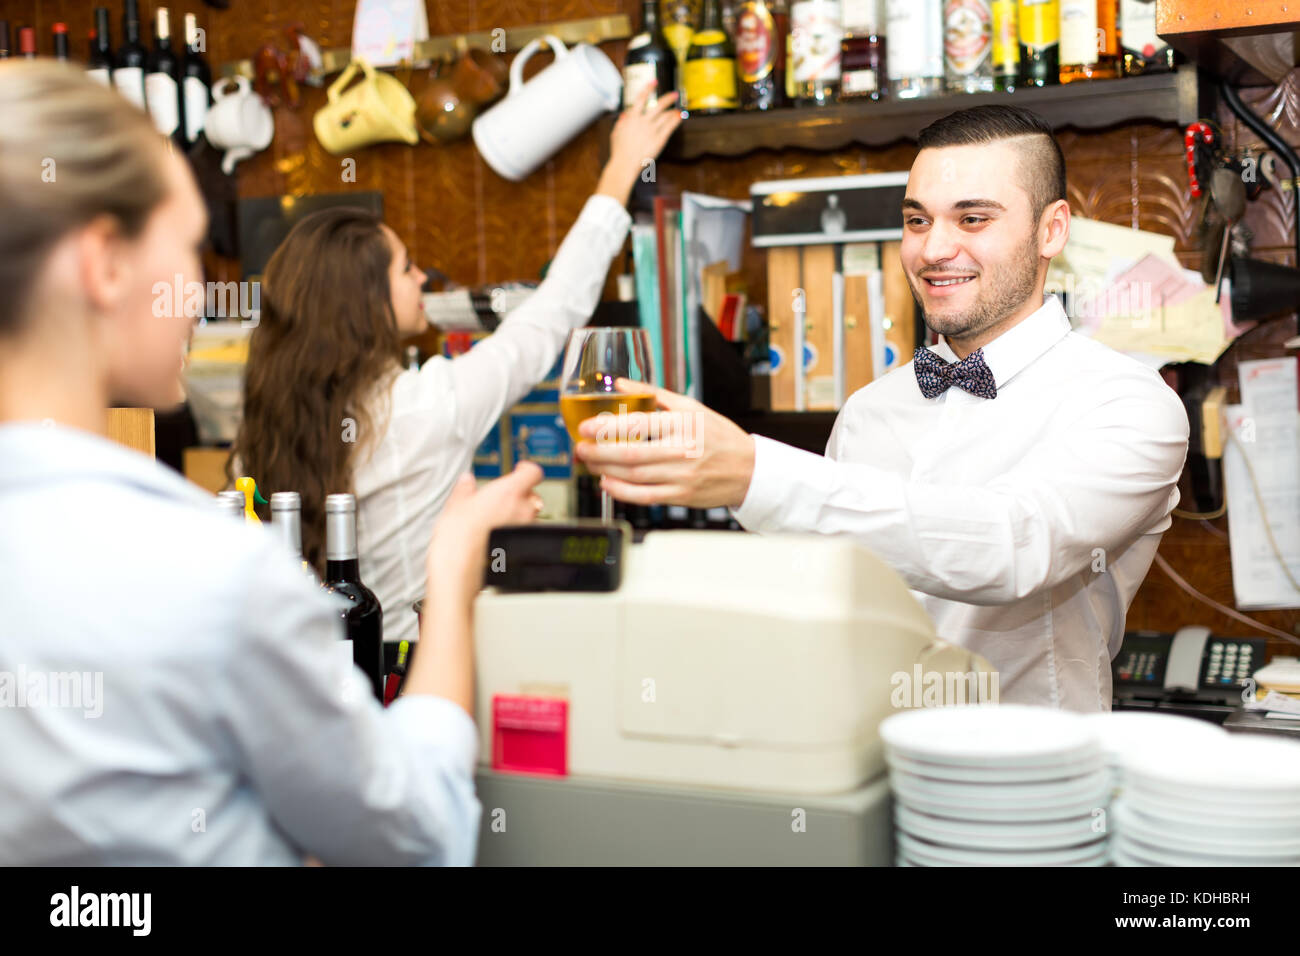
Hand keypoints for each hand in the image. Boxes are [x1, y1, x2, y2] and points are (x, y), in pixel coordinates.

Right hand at [426, 462, 544, 605]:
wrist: (461, 564)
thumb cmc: (460, 534)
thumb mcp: (456, 504)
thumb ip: (465, 489)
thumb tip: (466, 481)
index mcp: (509, 492)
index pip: (534, 473)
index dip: (527, 469)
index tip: (519, 469)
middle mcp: (522, 510)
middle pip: (533, 496)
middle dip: (521, 495)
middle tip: (504, 496)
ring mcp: (524, 529)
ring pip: (529, 516)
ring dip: (518, 514)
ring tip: (497, 518)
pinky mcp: (521, 546)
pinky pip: (522, 534)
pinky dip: (513, 532)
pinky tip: (496, 535)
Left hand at [573, 379, 755, 508]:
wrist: (749, 470)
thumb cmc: (719, 436)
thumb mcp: (691, 407)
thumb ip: (654, 395)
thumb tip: (620, 383)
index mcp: (684, 424)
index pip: (639, 424)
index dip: (607, 427)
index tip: (586, 426)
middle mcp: (682, 450)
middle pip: (631, 454)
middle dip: (599, 452)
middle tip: (580, 447)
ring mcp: (682, 476)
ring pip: (634, 476)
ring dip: (605, 470)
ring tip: (588, 462)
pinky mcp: (682, 496)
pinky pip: (645, 496)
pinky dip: (622, 491)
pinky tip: (607, 482)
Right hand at [595, 82, 682, 205]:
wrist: (625, 164)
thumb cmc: (619, 151)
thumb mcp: (616, 133)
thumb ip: (621, 122)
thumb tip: (626, 114)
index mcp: (631, 118)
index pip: (641, 98)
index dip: (648, 88)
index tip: (654, 82)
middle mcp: (643, 121)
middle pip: (658, 105)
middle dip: (668, 98)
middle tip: (674, 94)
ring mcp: (652, 130)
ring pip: (666, 116)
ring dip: (673, 110)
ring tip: (677, 109)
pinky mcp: (659, 140)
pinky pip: (670, 127)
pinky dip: (675, 120)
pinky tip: (679, 116)